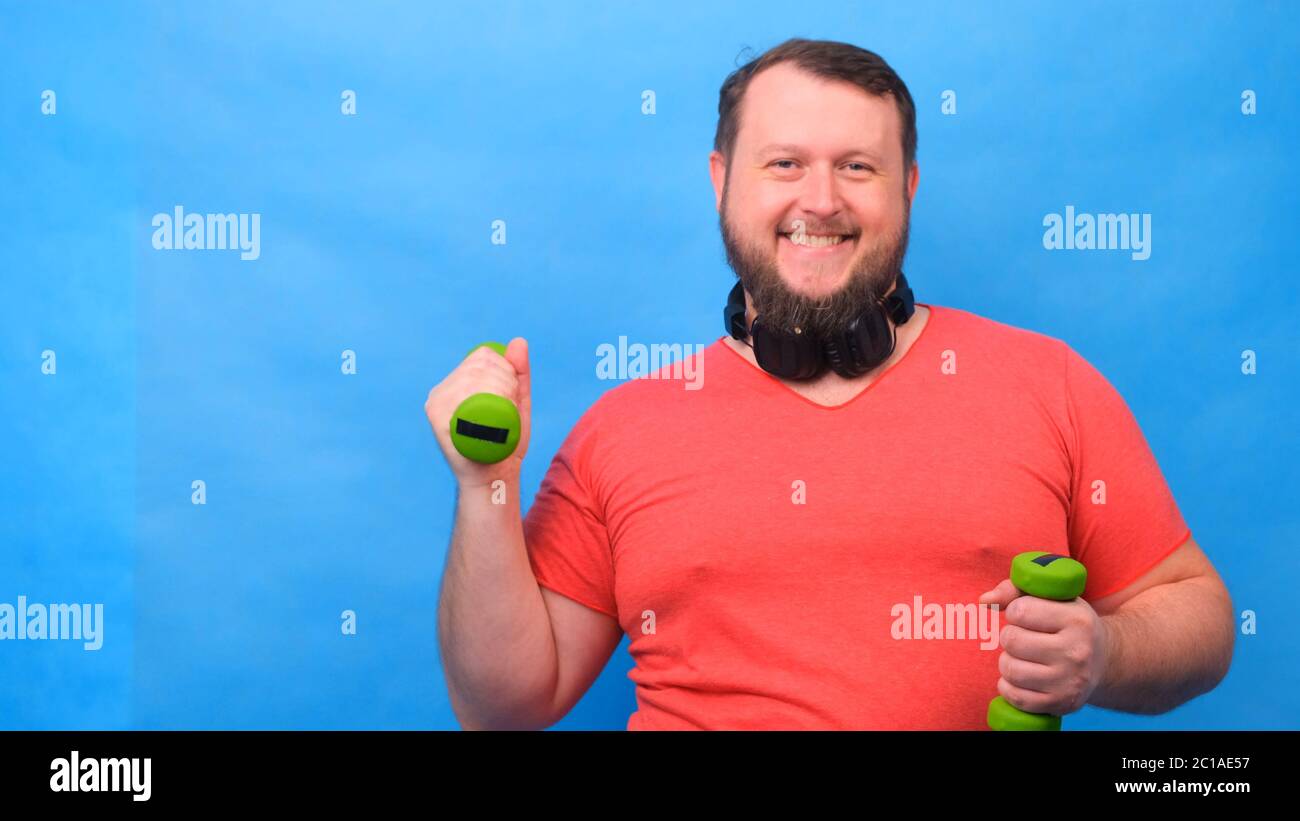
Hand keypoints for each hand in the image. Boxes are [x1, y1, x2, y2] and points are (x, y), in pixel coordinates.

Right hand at [424, 337, 531, 488]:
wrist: (495, 477)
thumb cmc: (506, 442)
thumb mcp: (517, 403)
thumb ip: (518, 374)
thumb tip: (519, 341)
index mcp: (458, 382)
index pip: (483, 356)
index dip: (505, 370)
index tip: (513, 395)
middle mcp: (443, 390)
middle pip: (480, 366)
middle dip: (506, 383)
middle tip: (510, 411)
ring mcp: (437, 404)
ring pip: (474, 379)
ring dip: (500, 395)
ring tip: (502, 419)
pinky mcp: (438, 419)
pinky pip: (465, 399)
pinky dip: (486, 408)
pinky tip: (491, 424)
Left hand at [978, 578, 1109, 715]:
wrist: (1105, 661)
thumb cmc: (1067, 623)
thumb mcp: (1051, 598)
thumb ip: (1014, 590)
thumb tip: (984, 601)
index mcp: (1077, 620)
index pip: (1020, 611)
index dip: (1015, 611)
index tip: (1026, 615)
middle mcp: (1077, 652)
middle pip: (1011, 640)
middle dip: (1010, 636)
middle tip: (1023, 637)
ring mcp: (1069, 682)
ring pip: (1010, 670)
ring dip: (1008, 661)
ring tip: (1022, 657)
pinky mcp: (1060, 703)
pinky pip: (1014, 696)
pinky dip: (1008, 686)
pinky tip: (1021, 677)